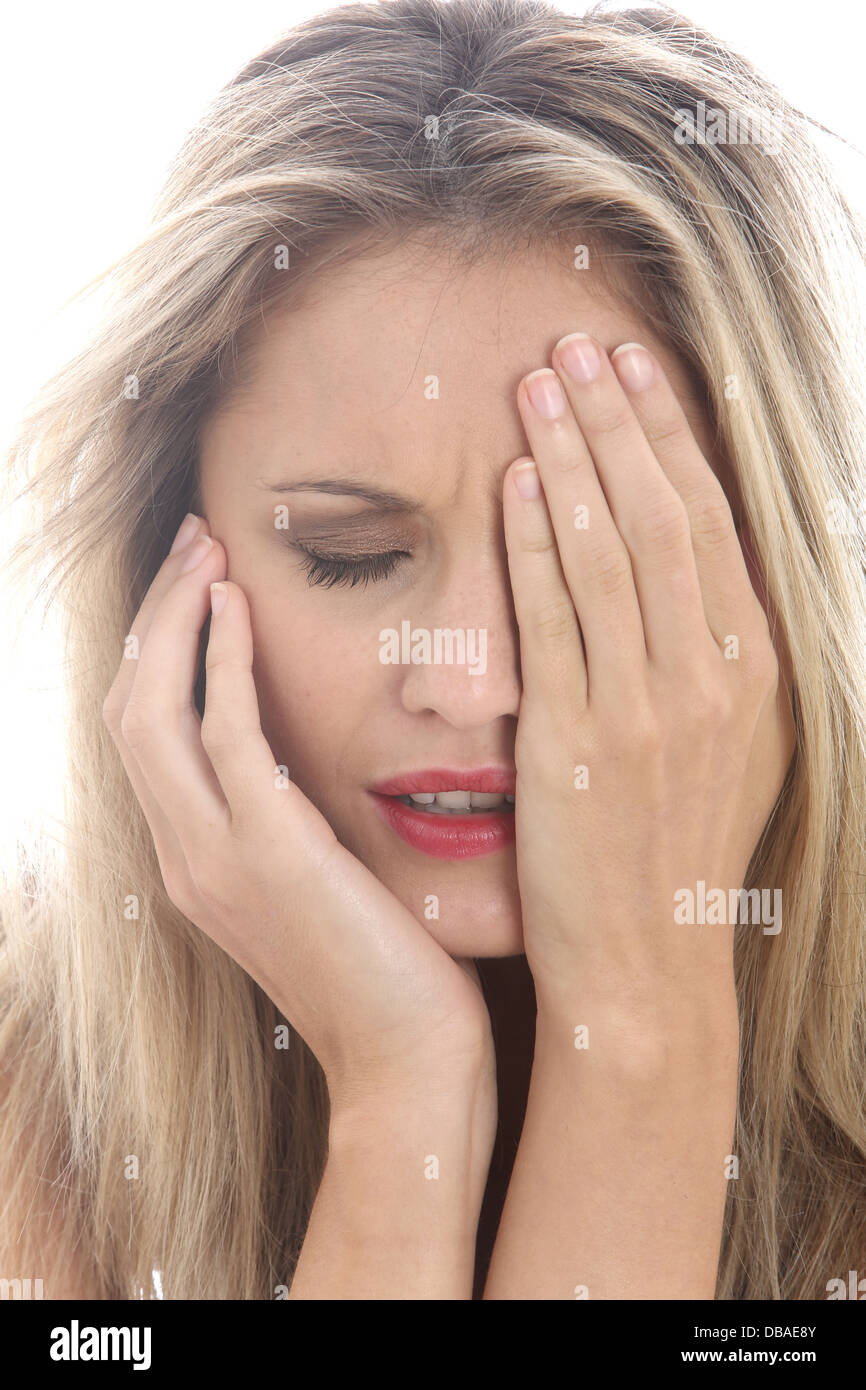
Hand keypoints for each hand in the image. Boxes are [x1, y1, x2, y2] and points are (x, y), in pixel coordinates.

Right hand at [102, 515, 496, 1117]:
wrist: (411, 1066)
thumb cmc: (388, 973)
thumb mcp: (319, 886)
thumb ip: (289, 822)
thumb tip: (301, 756)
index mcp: (194, 862)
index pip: (144, 734)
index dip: (159, 648)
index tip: (196, 580)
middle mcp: (185, 857)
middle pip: (129, 708)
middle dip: (155, 615)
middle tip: (192, 539)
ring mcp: (215, 858)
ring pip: (152, 710)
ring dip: (175, 619)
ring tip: (205, 548)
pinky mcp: (269, 852)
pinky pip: (224, 731)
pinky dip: (223, 659)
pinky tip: (240, 605)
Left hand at [502, 335, 795, 1032]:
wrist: (649, 966)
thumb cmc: (678, 852)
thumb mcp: (732, 746)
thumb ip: (719, 654)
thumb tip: (694, 564)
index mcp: (756, 669)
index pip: (712, 522)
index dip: (672, 435)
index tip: (636, 368)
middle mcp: (713, 677)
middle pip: (664, 515)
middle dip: (619, 421)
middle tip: (577, 346)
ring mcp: (648, 709)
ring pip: (613, 552)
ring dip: (575, 458)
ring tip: (538, 385)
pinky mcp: (578, 744)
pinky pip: (557, 621)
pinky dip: (538, 545)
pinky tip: (519, 483)